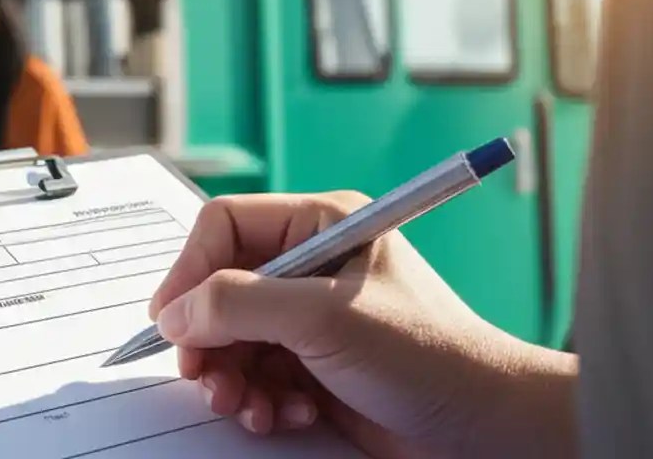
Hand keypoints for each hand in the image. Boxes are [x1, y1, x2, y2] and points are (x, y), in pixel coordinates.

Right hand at [150, 193, 577, 458]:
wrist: (483, 427)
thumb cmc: (428, 354)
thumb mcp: (324, 317)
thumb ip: (239, 304)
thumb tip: (173, 313)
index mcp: (319, 225)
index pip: (224, 228)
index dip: (190, 270)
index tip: (170, 319)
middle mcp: (309, 266)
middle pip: (219, 290)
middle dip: (209, 339)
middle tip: (205, 376)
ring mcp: (310, 319)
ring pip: (231, 340)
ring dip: (231, 379)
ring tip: (249, 406)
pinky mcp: (313, 366)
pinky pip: (256, 377)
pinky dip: (260, 401)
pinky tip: (287, 417)